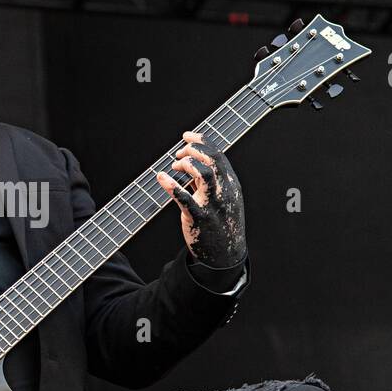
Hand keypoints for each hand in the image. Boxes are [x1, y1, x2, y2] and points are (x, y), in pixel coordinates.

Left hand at [155, 131, 246, 268]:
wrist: (226, 254)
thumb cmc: (222, 224)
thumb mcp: (222, 199)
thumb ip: (210, 181)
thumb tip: (191, 165)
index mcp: (231, 184)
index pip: (218, 154)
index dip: (201, 141)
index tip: (187, 136)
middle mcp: (225, 191)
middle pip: (212, 159)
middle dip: (193, 150)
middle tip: (178, 154)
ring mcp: (213, 205)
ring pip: (204, 173)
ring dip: (186, 164)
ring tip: (175, 166)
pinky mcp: (199, 218)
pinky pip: (185, 199)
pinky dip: (172, 186)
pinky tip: (161, 178)